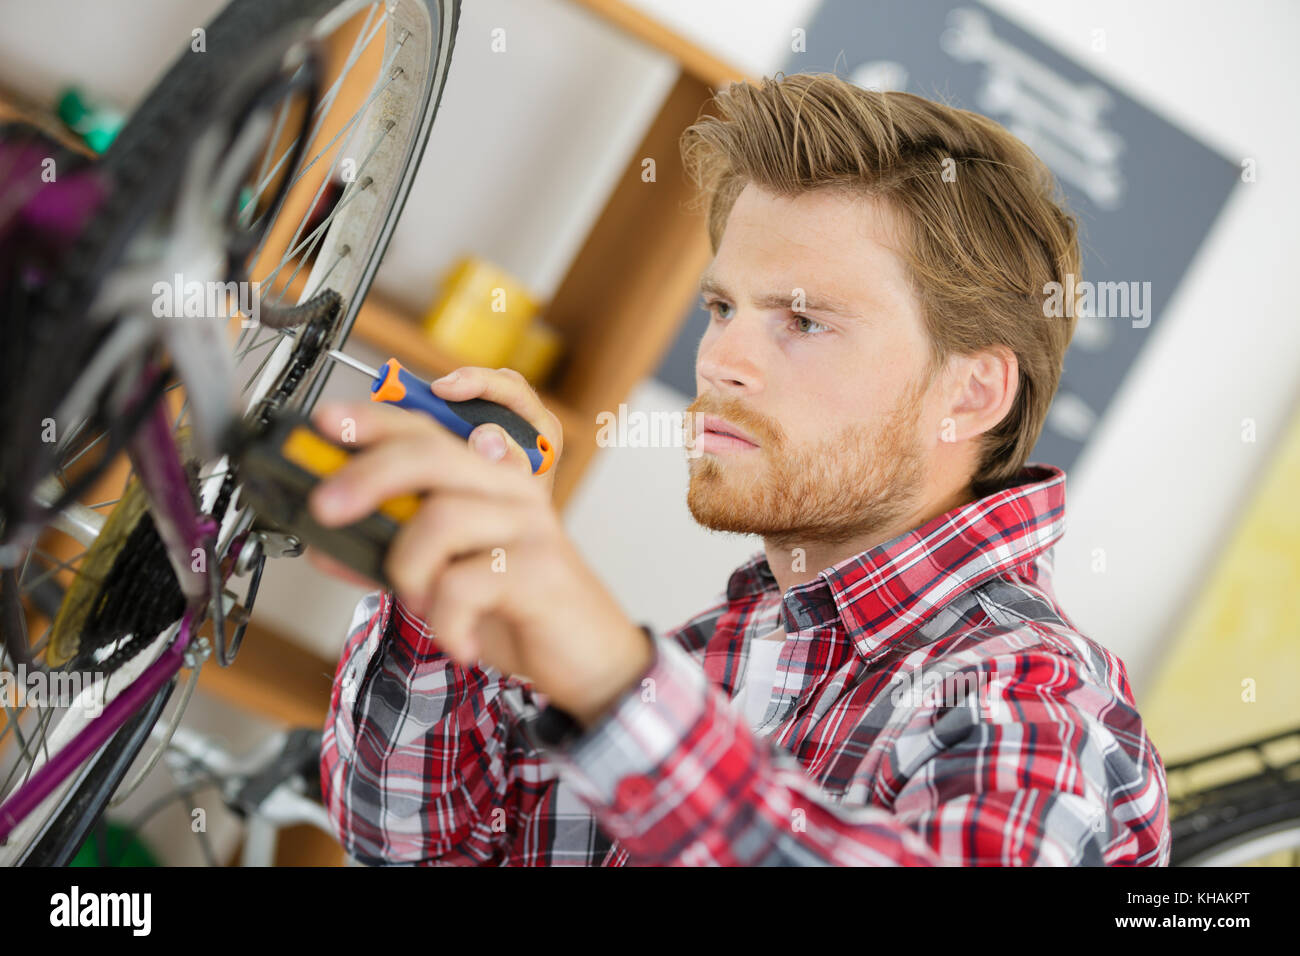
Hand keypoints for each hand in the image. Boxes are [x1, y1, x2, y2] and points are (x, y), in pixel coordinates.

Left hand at [305, 383, 651, 727]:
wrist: (589, 660)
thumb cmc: (518, 611)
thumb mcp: (442, 582)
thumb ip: (391, 558)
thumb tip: (324, 548)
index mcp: (488, 479)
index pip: (430, 429)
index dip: (380, 417)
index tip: (328, 421)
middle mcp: (512, 489)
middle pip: (430, 454)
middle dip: (366, 475)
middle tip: (325, 507)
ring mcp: (529, 524)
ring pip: (440, 518)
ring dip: (410, 570)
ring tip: (422, 602)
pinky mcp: (540, 568)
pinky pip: (462, 583)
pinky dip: (445, 620)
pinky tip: (458, 639)